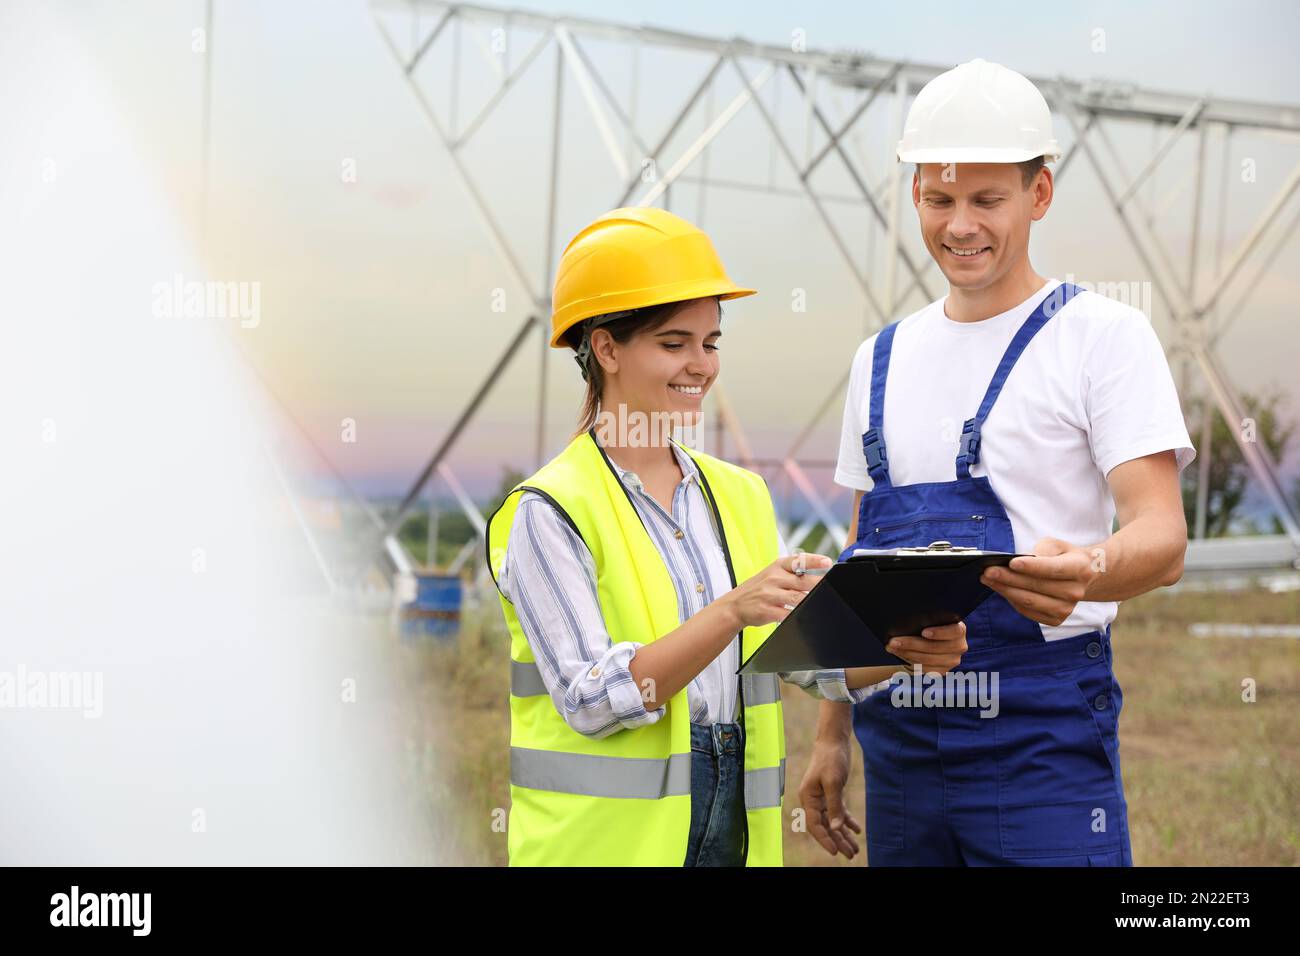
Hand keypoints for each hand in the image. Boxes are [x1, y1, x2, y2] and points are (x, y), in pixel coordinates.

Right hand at [722, 553, 832, 628]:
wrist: (735, 605)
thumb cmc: (759, 588)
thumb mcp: (772, 573)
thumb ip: (794, 574)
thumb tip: (820, 578)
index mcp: (777, 566)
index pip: (798, 560)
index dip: (814, 561)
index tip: (828, 562)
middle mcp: (774, 578)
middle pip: (802, 581)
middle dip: (819, 585)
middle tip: (832, 586)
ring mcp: (770, 595)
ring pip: (798, 598)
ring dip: (810, 601)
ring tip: (821, 602)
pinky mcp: (767, 610)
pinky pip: (787, 614)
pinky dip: (798, 615)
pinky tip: (805, 615)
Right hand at [799, 736, 861, 857]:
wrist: (834, 740)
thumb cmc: (831, 758)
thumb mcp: (834, 782)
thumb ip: (835, 805)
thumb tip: (837, 827)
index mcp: (808, 797)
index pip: (815, 824)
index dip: (825, 839)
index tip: (836, 852)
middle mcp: (813, 799)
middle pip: (825, 826)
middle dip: (838, 841)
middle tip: (851, 855)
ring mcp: (822, 797)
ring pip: (832, 821)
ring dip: (843, 835)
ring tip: (855, 849)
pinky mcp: (831, 793)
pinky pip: (838, 812)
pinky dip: (847, 821)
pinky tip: (856, 830)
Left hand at [885, 621, 966, 673]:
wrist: (927, 643)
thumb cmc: (926, 625)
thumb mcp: (929, 620)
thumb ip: (925, 618)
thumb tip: (908, 618)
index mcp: (959, 630)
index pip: (954, 631)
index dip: (940, 632)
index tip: (923, 632)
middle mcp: (959, 646)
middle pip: (935, 647)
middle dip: (912, 644)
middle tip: (893, 641)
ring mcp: (952, 661)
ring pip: (927, 659)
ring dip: (906, 653)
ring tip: (891, 647)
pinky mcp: (942, 671)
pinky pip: (924, 668)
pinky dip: (909, 661)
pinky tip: (898, 654)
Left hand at [980, 537, 1098, 625]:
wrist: (1079, 578)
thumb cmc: (1062, 557)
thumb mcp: (1057, 545)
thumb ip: (1045, 548)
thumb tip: (1028, 558)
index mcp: (1080, 569)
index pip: (1053, 569)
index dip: (1032, 566)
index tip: (1011, 562)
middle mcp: (1075, 592)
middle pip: (1037, 586)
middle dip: (1009, 578)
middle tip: (988, 570)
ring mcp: (1066, 609)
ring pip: (1029, 601)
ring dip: (1005, 590)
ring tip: (987, 579)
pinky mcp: (1055, 619)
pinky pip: (1027, 611)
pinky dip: (1011, 599)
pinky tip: (999, 588)